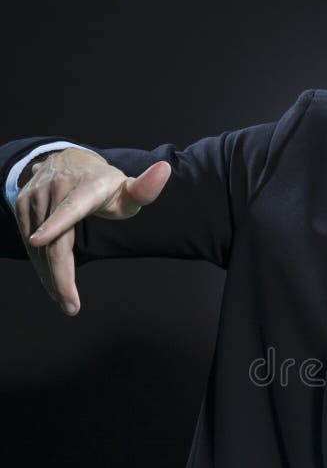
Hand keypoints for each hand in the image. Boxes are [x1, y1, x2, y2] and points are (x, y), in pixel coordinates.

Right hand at [14, 147, 171, 314]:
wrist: (72, 161)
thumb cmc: (106, 185)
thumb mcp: (129, 190)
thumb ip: (146, 189)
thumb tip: (165, 170)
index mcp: (87, 188)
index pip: (71, 209)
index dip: (55, 224)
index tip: (38, 241)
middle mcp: (57, 188)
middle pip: (54, 241)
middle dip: (59, 277)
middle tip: (70, 306)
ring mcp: (36, 195)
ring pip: (39, 245)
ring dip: (49, 276)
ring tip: (64, 300)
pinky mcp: (21, 203)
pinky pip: (29, 240)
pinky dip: (39, 263)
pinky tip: (51, 281)